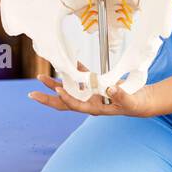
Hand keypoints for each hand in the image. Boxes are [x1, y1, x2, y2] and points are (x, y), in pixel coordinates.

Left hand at [28, 71, 156, 117]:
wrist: (140, 101)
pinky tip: (70, 63)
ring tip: (41, 77)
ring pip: (69, 89)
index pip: (76, 104)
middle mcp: (89, 101)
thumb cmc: (135, 104)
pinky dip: (75, 70)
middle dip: (48, 97)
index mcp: (95, 108)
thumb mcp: (130, 101)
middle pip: (64, 101)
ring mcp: (90, 94)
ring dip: (56, 83)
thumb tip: (109, 89)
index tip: (59, 90)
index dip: (67, 98)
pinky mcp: (95, 85)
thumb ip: (120, 95)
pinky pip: (81, 78)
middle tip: (31, 94)